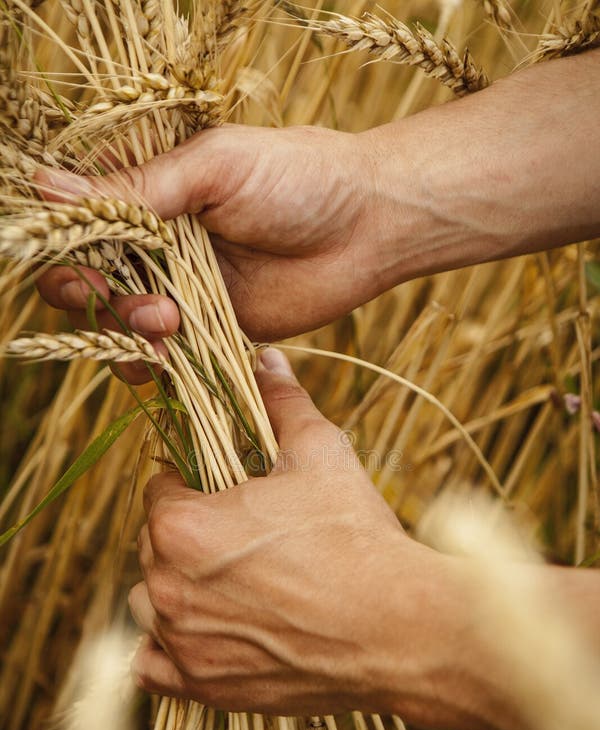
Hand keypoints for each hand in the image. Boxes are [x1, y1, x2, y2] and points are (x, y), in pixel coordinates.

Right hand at [35, 125, 379, 381]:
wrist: (367, 226)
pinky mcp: (209, 330)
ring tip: (167, 320)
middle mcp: (154, 241)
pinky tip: (165, 359)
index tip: (80, 255)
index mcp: (147, 190)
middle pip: (85, 276)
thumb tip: (47, 189)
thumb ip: (138, 188)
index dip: (65, 243)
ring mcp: (180, 288)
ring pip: (117, 321)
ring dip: (123, 329)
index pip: (78, 220)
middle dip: (87, 293)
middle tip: (118, 294)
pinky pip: (161, 355)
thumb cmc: (297, 176)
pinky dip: (150, 363)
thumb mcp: (214, 166)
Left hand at [128, 349, 515, 729]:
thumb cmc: (356, 538)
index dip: (190, 483)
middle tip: (236, 534)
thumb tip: (265, 356)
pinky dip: (170, 650)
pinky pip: (153, 667)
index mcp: (182, 525)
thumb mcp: (321, 454)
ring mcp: (182, 643)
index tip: (221, 489)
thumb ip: (282, 401)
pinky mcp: (203, 687)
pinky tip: (207, 631)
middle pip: (152, 546)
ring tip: (228, 582)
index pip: (158, 490)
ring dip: (176, 589)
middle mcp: (167, 587)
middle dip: (186, 534)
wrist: (400, 628)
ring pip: (150, 604)